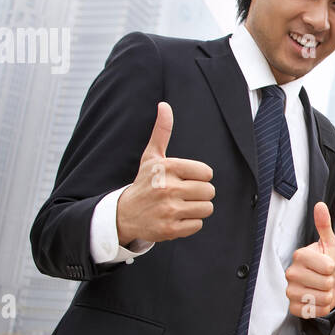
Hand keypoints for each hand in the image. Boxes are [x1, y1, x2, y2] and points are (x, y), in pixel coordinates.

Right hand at [115, 102, 214, 244]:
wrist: (124, 214)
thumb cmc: (144, 182)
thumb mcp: (151, 156)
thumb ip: (161, 132)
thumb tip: (164, 105)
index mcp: (167, 167)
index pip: (207, 172)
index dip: (199, 177)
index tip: (185, 179)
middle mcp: (167, 188)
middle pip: (209, 191)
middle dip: (200, 193)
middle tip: (184, 194)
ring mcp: (169, 210)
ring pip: (207, 208)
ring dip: (197, 208)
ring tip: (181, 205)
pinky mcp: (170, 229)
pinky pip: (198, 225)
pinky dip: (190, 223)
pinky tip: (176, 218)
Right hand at [284, 202, 334, 318]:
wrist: (328, 284)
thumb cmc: (329, 263)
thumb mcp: (331, 244)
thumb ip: (324, 225)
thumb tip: (320, 205)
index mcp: (299, 255)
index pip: (328, 267)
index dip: (333, 267)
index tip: (328, 265)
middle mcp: (291, 273)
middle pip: (326, 284)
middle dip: (331, 283)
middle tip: (325, 278)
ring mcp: (290, 291)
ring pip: (322, 298)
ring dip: (328, 295)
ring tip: (322, 288)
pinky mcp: (293, 308)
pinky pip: (316, 312)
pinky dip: (322, 308)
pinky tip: (317, 299)